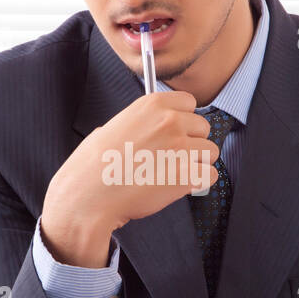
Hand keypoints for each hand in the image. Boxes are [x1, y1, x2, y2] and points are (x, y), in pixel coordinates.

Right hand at [40, 91, 218, 266]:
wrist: (88, 195)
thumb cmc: (94, 166)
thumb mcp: (113, 126)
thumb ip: (140, 123)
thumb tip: (150, 129)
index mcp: (152, 105)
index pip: (189, 102)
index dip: (183, 119)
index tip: (175, 132)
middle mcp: (169, 121)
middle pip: (203, 127)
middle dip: (192, 142)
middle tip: (172, 158)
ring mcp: (180, 148)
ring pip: (210, 152)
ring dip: (197, 163)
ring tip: (173, 174)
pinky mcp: (187, 175)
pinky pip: (210, 175)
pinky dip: (199, 184)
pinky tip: (180, 186)